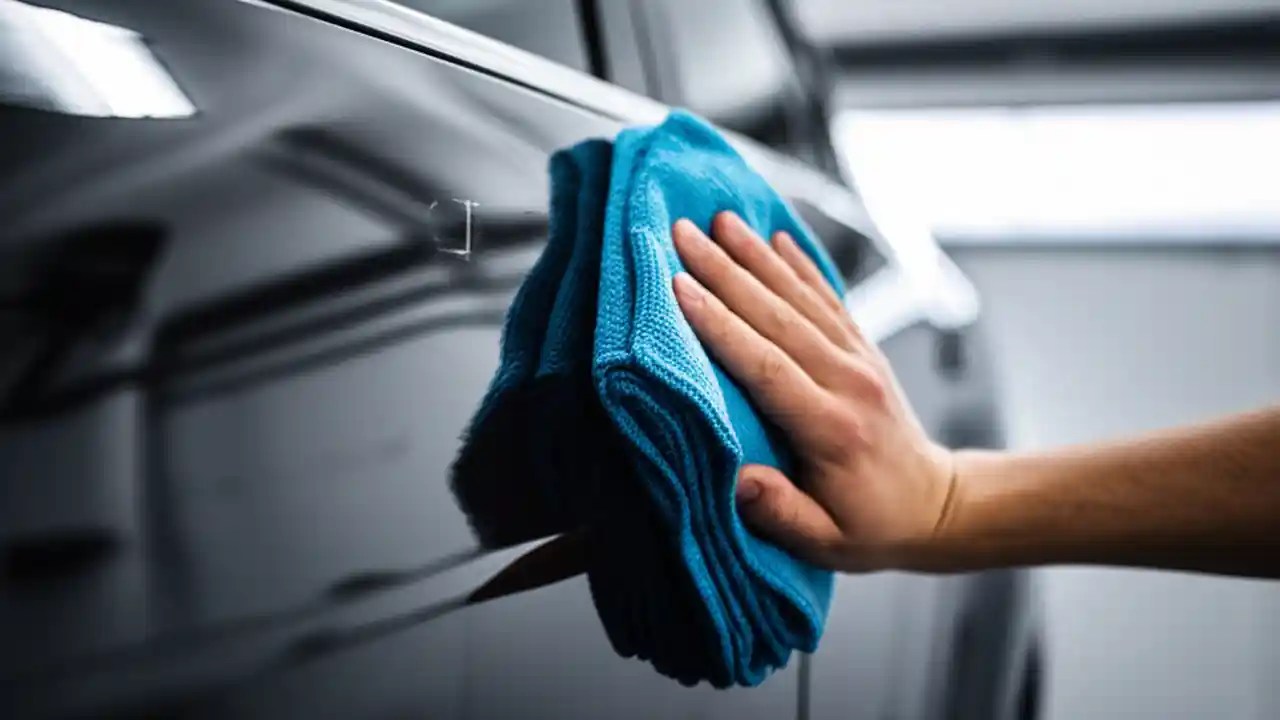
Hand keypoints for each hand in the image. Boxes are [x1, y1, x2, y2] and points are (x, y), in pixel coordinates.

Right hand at [671, 212, 955, 571]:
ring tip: (719, 221)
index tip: (680, 286)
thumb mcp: (825, 542)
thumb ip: (780, 512)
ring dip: (756, 257)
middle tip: (682, 233)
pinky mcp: (863, 350)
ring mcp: (859, 359)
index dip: (721, 324)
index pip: (767, 365)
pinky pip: (828, 297)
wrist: (936, 506)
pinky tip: (775, 238)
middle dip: (725, 272)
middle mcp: (847, 381)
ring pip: (801, 297)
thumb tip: (735, 480)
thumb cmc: (871, 528)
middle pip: (777, 316)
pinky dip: (801, 265)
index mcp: (831, 427)